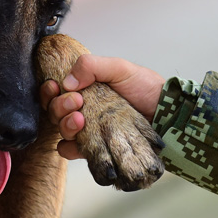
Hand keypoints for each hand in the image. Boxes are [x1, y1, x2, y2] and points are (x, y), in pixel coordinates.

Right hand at [40, 53, 164, 158]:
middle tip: (77, 102)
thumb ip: (93, 66)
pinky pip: (73, 152)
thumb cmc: (147, 89)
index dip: (50, 91)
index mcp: (86, 89)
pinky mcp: (97, 149)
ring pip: (61, 131)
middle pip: (55, 112)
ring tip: (81, 120)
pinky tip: (81, 142)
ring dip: (65, 125)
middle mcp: (85, 110)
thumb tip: (68, 82)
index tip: (57, 87)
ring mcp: (90, 130)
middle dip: (59, 107)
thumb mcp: (120, 68)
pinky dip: (71, 148)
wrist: (167, 114)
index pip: (56, 92)